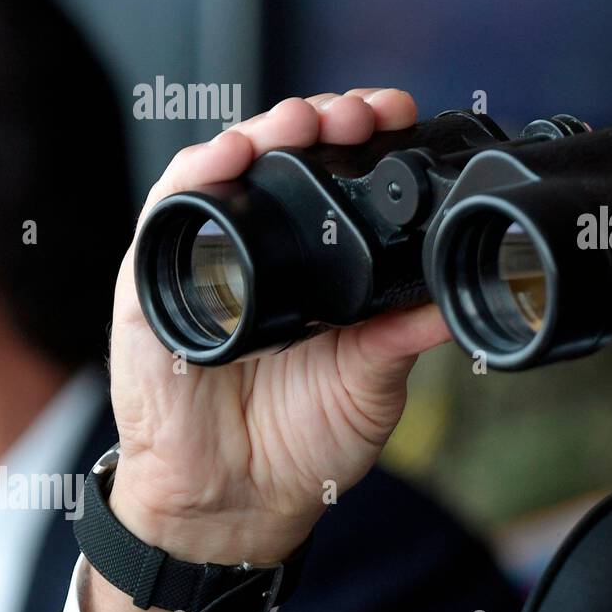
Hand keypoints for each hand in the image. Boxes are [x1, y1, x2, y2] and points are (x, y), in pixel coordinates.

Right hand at [85, 89, 451, 611]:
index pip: (339, 174)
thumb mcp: (373, 379)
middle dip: (326, 119)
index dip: (368, 137)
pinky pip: (169, 213)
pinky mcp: (153, 280)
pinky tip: (231, 156)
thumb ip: (407, 333)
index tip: (401, 114)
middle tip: (363, 112)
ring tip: (305, 120)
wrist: (240, 499)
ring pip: (229, 166)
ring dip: (266, 131)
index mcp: (317, 261)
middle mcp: (262, 246)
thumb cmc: (303, 439)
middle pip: (285, 154)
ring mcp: (206, 256)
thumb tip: (458, 295)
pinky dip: (197, 175)